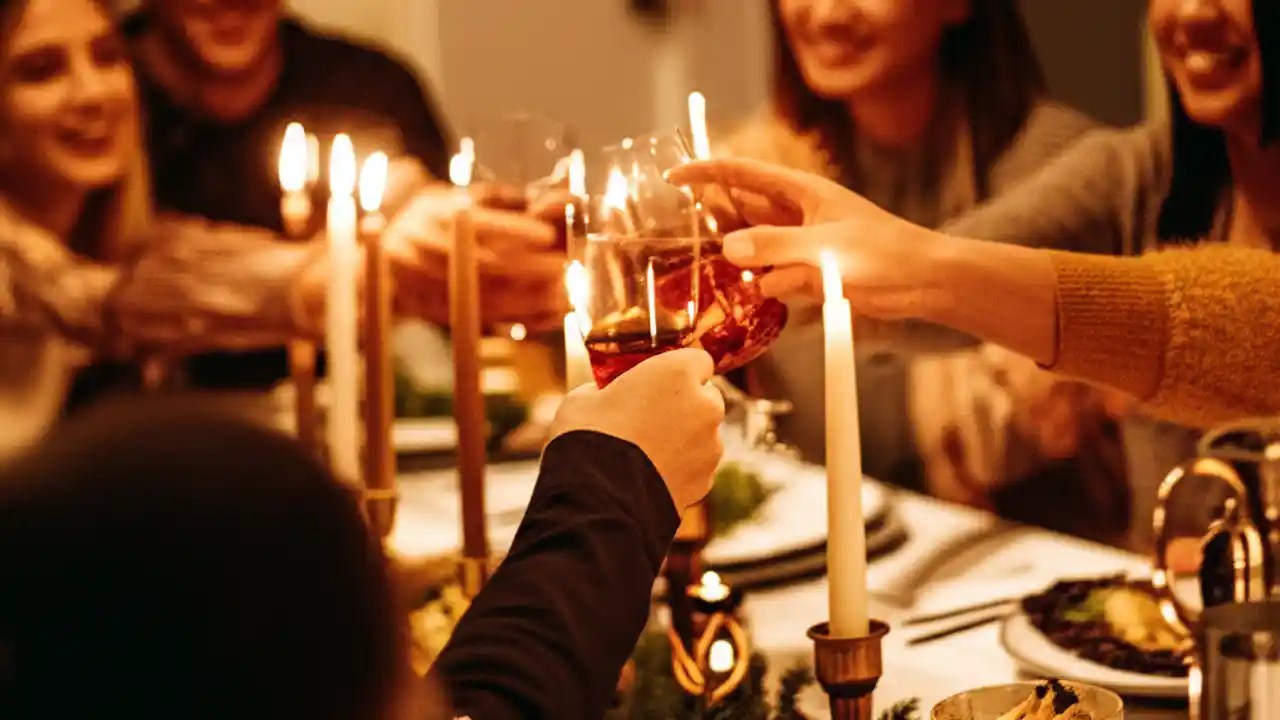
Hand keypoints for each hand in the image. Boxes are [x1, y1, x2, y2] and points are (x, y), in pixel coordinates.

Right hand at [383, 184, 566, 328]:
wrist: (389, 252)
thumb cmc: (446, 218)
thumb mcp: (473, 198)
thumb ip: (519, 201)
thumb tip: (569, 201)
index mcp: (436, 213)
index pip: (478, 223)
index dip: (514, 230)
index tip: (548, 234)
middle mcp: (425, 248)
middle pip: (482, 264)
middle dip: (528, 269)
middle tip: (564, 269)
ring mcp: (425, 284)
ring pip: (481, 297)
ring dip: (527, 301)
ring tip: (563, 296)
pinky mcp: (432, 312)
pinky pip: (480, 320)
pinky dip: (516, 319)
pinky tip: (547, 315)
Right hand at [549, 349, 724, 509]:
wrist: (597, 500)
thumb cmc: (587, 437)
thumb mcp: (584, 397)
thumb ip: (607, 389)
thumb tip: (603, 394)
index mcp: (678, 373)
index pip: (697, 359)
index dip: (677, 369)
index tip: (658, 380)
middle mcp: (704, 405)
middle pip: (706, 397)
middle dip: (685, 403)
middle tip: (650, 415)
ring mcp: (710, 446)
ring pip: (703, 434)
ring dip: (685, 437)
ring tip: (647, 452)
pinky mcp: (706, 481)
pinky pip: (697, 465)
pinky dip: (682, 467)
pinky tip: (652, 475)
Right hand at [666, 158, 940, 318]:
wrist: (925, 282)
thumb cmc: (885, 253)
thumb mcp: (825, 248)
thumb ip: (775, 247)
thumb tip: (728, 247)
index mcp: (802, 191)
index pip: (742, 174)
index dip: (705, 172)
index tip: (672, 178)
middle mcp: (797, 214)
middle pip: (742, 211)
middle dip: (717, 223)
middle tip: (682, 237)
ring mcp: (802, 244)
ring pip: (754, 250)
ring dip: (741, 263)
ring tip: (718, 275)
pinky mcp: (810, 273)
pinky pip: (773, 278)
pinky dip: (766, 287)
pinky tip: (766, 296)